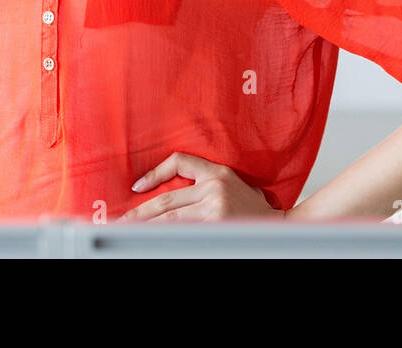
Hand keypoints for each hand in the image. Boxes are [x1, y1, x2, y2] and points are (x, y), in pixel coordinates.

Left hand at [117, 151, 286, 221]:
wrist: (281, 228)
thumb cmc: (256, 211)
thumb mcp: (236, 186)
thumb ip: (208, 185)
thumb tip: (168, 198)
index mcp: (220, 172)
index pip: (180, 161)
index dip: (154, 173)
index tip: (137, 187)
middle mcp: (216, 187)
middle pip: (166, 199)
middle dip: (140, 212)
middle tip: (119, 221)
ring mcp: (215, 208)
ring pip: (170, 218)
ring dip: (146, 226)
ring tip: (129, 232)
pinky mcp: (216, 226)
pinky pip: (183, 233)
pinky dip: (165, 236)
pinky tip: (152, 240)